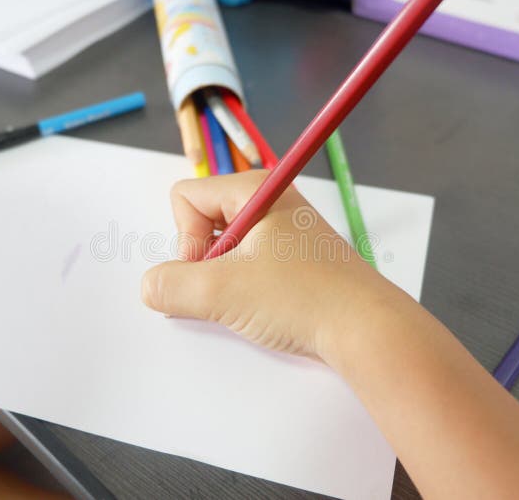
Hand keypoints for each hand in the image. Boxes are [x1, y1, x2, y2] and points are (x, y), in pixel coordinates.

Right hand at [141, 171, 390, 361]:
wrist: (367, 329)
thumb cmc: (301, 298)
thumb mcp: (222, 292)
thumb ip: (171, 286)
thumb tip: (150, 286)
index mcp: (254, 189)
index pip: (185, 197)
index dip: (185, 239)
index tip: (212, 270)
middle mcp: (271, 200)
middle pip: (203, 220)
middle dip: (205, 262)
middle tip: (233, 289)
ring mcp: (285, 229)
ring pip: (225, 247)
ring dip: (225, 279)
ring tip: (253, 302)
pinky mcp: (296, 256)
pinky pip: (249, 263)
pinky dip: (245, 287)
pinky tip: (266, 308)